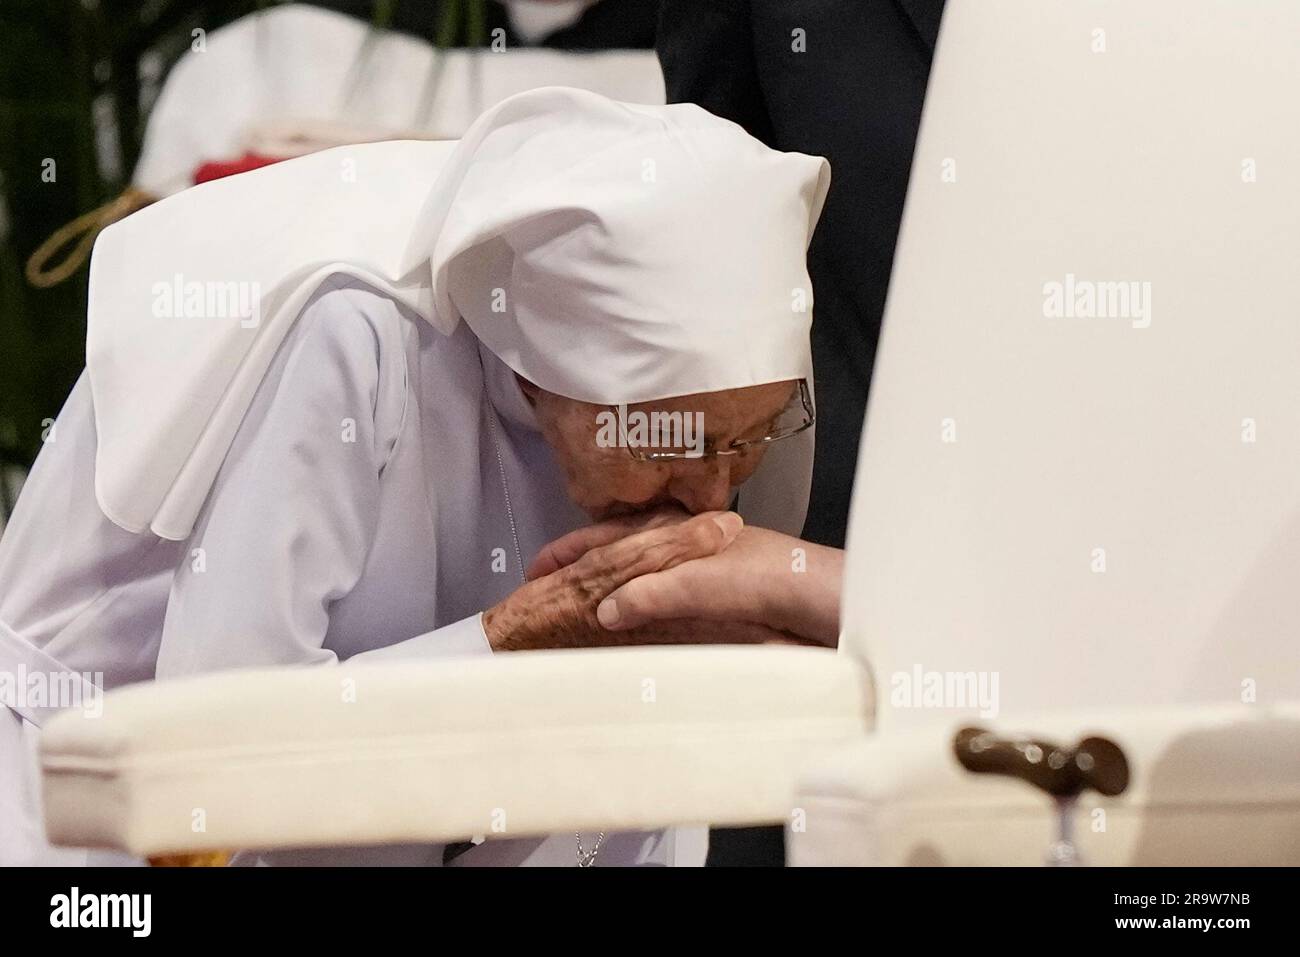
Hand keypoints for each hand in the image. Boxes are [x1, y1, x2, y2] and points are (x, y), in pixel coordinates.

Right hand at [533, 522, 843, 645]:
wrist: (833, 607)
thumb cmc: (779, 581)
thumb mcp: (705, 583)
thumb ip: (654, 592)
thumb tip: (606, 606)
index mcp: (683, 532)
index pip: (614, 536)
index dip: (573, 551)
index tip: (539, 569)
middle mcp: (692, 552)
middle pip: (624, 560)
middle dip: (584, 576)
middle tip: (547, 597)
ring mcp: (706, 582)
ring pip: (644, 590)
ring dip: (611, 603)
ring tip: (575, 622)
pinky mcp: (721, 613)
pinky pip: (667, 619)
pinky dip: (641, 628)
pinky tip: (630, 644)